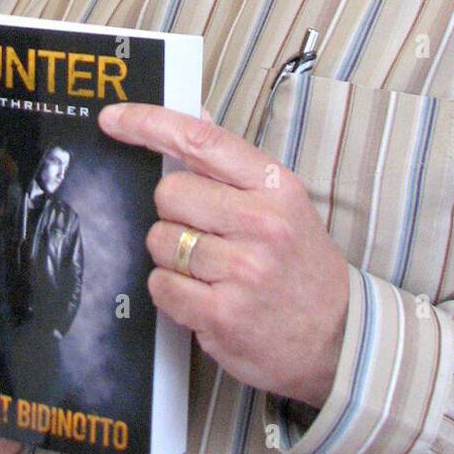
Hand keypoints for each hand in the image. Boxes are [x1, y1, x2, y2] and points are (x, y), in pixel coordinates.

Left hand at [98, 103, 349, 409]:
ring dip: (172, 255)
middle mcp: (261, 223)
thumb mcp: (286, 205)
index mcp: (276, 187)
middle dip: (172, 212)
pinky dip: (171, 291)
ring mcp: (241, 270)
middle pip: (169, 193)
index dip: (148, 124)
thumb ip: (236, 166)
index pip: (201, 140)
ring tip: (210, 270)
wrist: (339, 338)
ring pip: (160, 241)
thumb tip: (194, 115)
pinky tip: (204, 296)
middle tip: (202, 232)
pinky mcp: (221, 314)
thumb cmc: (304, 267)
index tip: (114, 118)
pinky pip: (161, 286)